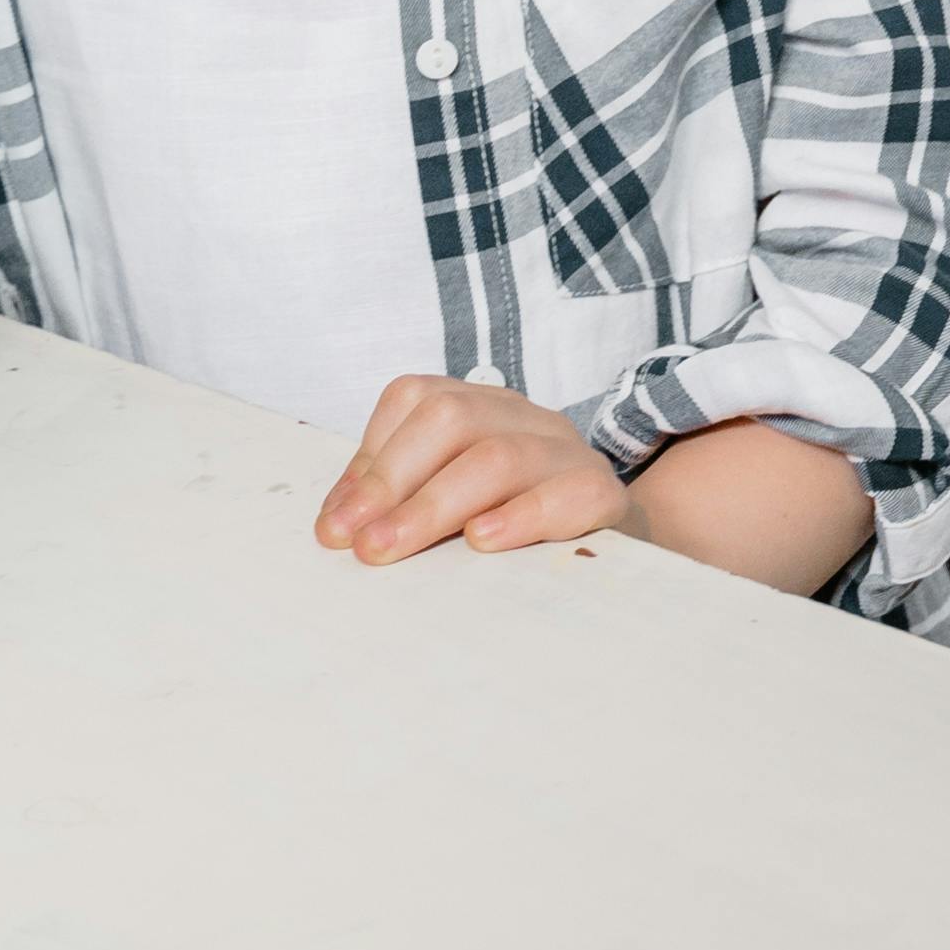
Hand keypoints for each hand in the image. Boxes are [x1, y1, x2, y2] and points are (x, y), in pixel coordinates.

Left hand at [317, 374, 625, 563]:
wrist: (614, 545)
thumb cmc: (516, 526)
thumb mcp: (453, 504)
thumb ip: (401, 499)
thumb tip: (336, 524)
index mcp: (483, 408)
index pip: (416, 400)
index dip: (371, 458)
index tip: (336, 526)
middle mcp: (524, 418)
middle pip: (452, 419)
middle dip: (392, 482)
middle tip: (358, 544)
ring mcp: (567, 452)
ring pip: (498, 457)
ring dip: (433, 507)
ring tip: (390, 549)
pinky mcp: (604, 495)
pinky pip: (566, 494)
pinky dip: (519, 517)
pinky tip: (481, 542)